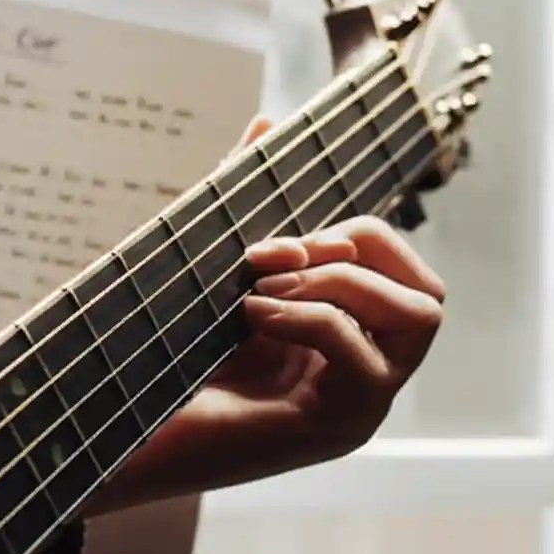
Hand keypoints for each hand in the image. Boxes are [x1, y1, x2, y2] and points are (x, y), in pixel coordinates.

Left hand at [86, 117, 445, 512]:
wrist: (124, 431)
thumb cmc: (168, 356)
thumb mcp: (217, 269)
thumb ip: (243, 201)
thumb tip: (265, 121)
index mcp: (349, 337)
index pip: (402, 268)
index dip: (350, 233)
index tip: (271, 244)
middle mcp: (368, 373)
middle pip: (428, 295)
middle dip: (358, 254)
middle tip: (279, 262)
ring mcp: (361, 406)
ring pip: (418, 318)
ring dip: (340, 284)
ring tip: (263, 292)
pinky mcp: (336, 428)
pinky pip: (362, 357)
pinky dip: (311, 318)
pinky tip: (252, 316)